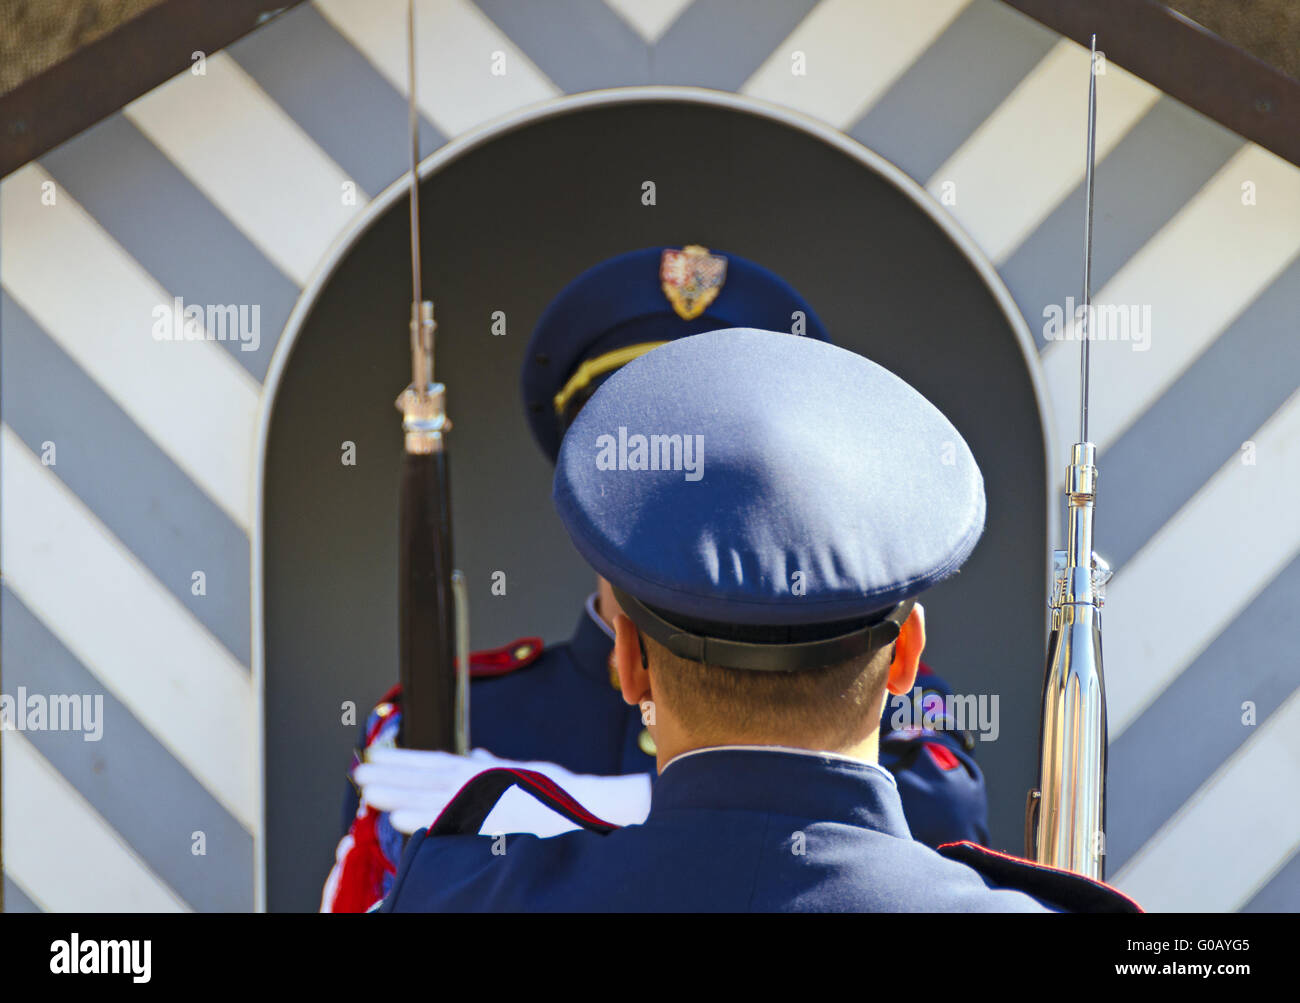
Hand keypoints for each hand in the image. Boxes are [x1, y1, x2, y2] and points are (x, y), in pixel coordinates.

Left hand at [354, 747, 650, 834]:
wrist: (587, 805)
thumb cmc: (557, 793)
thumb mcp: (522, 772)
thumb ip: (494, 766)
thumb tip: (479, 755)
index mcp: (481, 769)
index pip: (433, 761)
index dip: (402, 759)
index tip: (375, 757)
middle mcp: (477, 779)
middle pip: (424, 775)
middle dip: (389, 774)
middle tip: (357, 772)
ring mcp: (482, 798)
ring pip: (429, 795)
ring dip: (396, 793)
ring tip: (366, 793)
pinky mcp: (490, 819)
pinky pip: (447, 820)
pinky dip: (420, 818)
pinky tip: (396, 820)